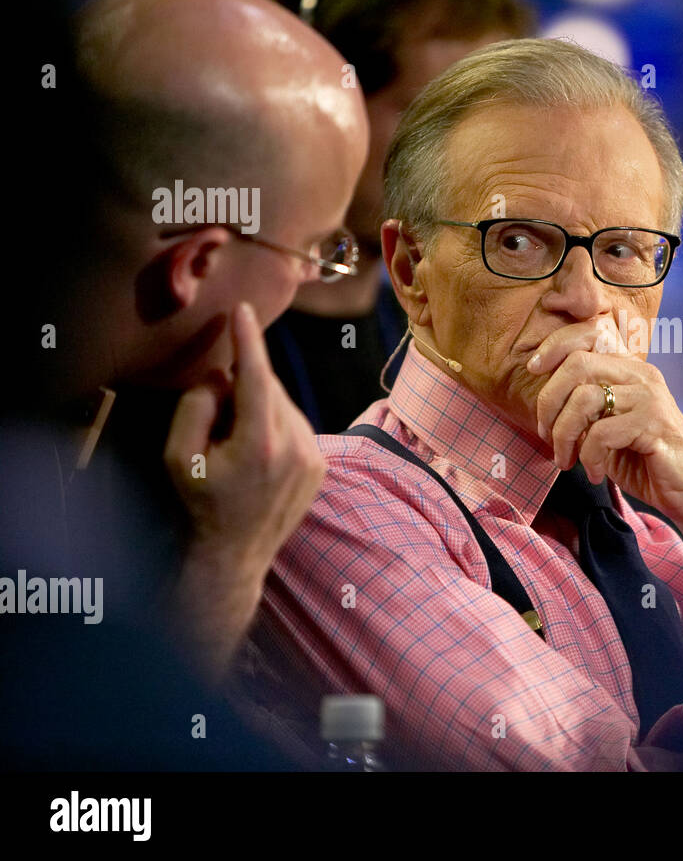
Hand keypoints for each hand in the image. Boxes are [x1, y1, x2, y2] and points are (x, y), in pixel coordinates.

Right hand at [163, 302, 325, 677]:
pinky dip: (275, 426)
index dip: (249, 342)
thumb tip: (221, 375)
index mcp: (259, 445)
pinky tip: (257, 457)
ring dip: (260, 409)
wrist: (235, 553)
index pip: (257, 379)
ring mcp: (314, 456)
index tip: (244, 311)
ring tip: (237, 449)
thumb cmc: (200, 503)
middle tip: (219, 423)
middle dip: (243, 390)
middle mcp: (295, 448)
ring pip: (285, 406)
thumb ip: (196, 407)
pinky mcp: (321, 464)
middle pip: (269, 391)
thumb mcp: (178, 457)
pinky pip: (296, 425)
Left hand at [530, 317, 682, 558]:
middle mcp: (641, 375)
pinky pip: (601, 433)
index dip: (553, 346)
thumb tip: (545, 399)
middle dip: (549, 402)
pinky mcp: (654, 424)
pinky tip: (594, 473)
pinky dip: (588, 457)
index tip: (532, 369)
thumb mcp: (606, 427)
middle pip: (578, 363)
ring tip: (567, 460)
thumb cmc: (645, 461)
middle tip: (547, 435)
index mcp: (630, 369)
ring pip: (584, 399)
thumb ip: (584, 408)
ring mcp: (650, 397)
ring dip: (564, 435)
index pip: (588, 335)